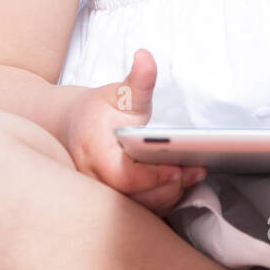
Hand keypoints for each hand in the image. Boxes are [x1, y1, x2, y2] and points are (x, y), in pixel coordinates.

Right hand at [59, 48, 206, 215]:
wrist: (73, 127)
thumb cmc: (98, 111)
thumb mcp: (119, 92)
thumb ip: (137, 80)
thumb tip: (145, 57)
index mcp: (93, 151)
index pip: (124, 176)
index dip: (153, 176)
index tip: (180, 167)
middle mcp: (93, 179)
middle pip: (135, 198)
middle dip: (168, 186)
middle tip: (195, 170)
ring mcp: (101, 195)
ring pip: (139, 208)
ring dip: (169, 195)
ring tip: (192, 174)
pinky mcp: (112, 203)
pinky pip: (139, 212)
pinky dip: (162, 201)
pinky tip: (180, 184)